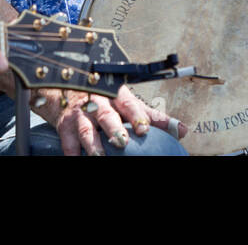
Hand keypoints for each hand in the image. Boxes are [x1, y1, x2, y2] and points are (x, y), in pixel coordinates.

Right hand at [36, 85, 187, 155]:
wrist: (66, 89)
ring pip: (85, 128)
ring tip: (99, 156)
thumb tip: (183, 130)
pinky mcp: (65, 125)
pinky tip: (75, 158)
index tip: (144, 129)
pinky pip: (67, 140)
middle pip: (106, 114)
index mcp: (116, 95)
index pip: (128, 104)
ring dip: (92, 143)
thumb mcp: (128, 102)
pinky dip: (71, 151)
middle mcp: (98, 102)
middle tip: (122, 141)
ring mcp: (80, 114)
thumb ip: (154, 116)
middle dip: (113, 128)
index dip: (136, 116)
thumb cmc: (104, 99)